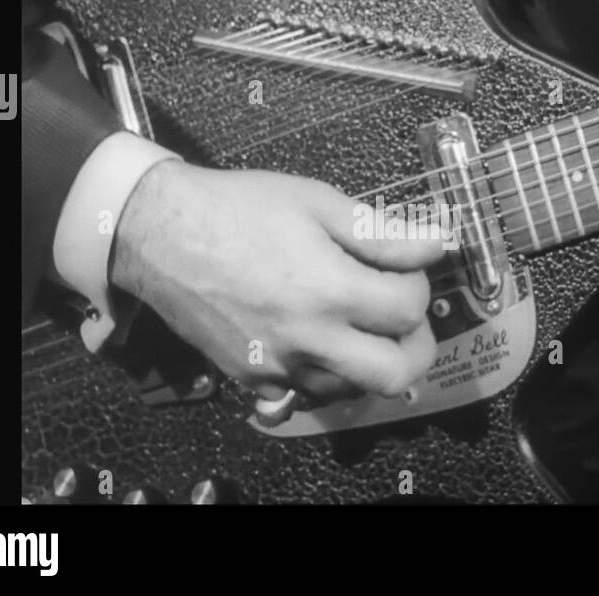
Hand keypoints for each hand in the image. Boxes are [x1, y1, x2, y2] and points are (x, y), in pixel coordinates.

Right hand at [111, 161, 445, 399]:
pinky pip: (310, 394)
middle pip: (396, 373)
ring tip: (359, 321)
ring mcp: (280, 367)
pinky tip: (322, 339)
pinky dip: (329, 374)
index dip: (417, 285)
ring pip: (355, 390)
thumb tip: (439, 241)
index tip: (403, 268)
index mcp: (329, 290)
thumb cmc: (237, 210)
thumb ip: (383, 232)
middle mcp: (309, 340)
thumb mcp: (316, 203)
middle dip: (414, 346)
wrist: (159, 234)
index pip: (409, 310)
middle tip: (401, 317)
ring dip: (372, 360)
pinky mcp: (253, 381)